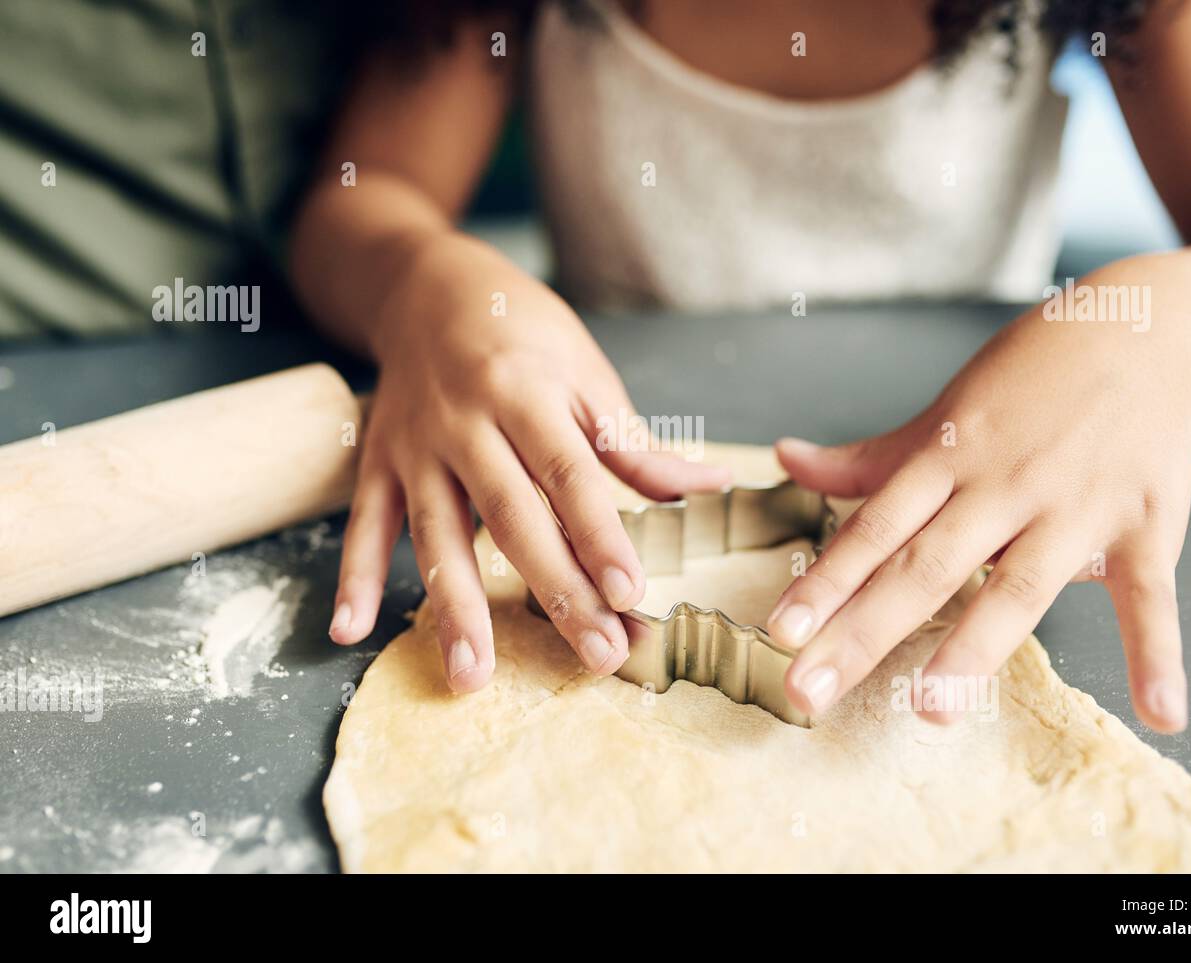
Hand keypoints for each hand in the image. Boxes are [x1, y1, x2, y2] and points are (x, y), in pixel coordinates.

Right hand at [329, 236, 728, 690]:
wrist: (428, 286)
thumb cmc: (521, 330)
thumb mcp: (584, 369)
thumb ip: (631, 441)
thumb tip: (706, 485)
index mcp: (527, 392)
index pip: (569, 474)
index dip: (601, 535)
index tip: (630, 593)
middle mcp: (466, 423)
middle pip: (513, 518)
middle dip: (555, 591)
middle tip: (595, 654)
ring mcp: (416, 447)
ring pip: (436, 534)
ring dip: (454, 608)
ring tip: (472, 676)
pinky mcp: (378, 463)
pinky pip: (363, 524)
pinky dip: (352, 576)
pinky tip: (350, 630)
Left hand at [767, 273, 1190, 731]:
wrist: (1146, 329)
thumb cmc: (1033, 376)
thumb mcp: (945, 411)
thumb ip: (870, 458)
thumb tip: (787, 458)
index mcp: (949, 459)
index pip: (875, 530)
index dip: (826, 582)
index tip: (782, 633)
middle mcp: (1003, 487)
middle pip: (925, 568)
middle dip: (864, 632)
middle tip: (810, 692)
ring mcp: (1075, 508)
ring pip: (1018, 586)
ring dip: (975, 648)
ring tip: (932, 709)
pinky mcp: (1146, 527)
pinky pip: (1149, 597)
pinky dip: (1157, 654)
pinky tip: (1159, 713)